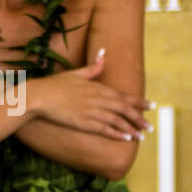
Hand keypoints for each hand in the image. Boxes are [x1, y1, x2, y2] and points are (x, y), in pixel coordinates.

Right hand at [27, 50, 152, 139]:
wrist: (39, 96)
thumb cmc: (55, 84)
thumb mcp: (76, 73)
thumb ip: (93, 67)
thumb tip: (104, 53)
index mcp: (98, 87)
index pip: (124, 96)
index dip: (139, 102)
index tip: (151, 106)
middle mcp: (98, 99)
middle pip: (124, 110)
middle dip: (139, 118)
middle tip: (150, 126)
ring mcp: (92, 112)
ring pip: (117, 121)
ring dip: (131, 128)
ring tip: (141, 136)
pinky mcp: (84, 123)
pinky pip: (104, 129)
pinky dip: (116, 134)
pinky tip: (126, 138)